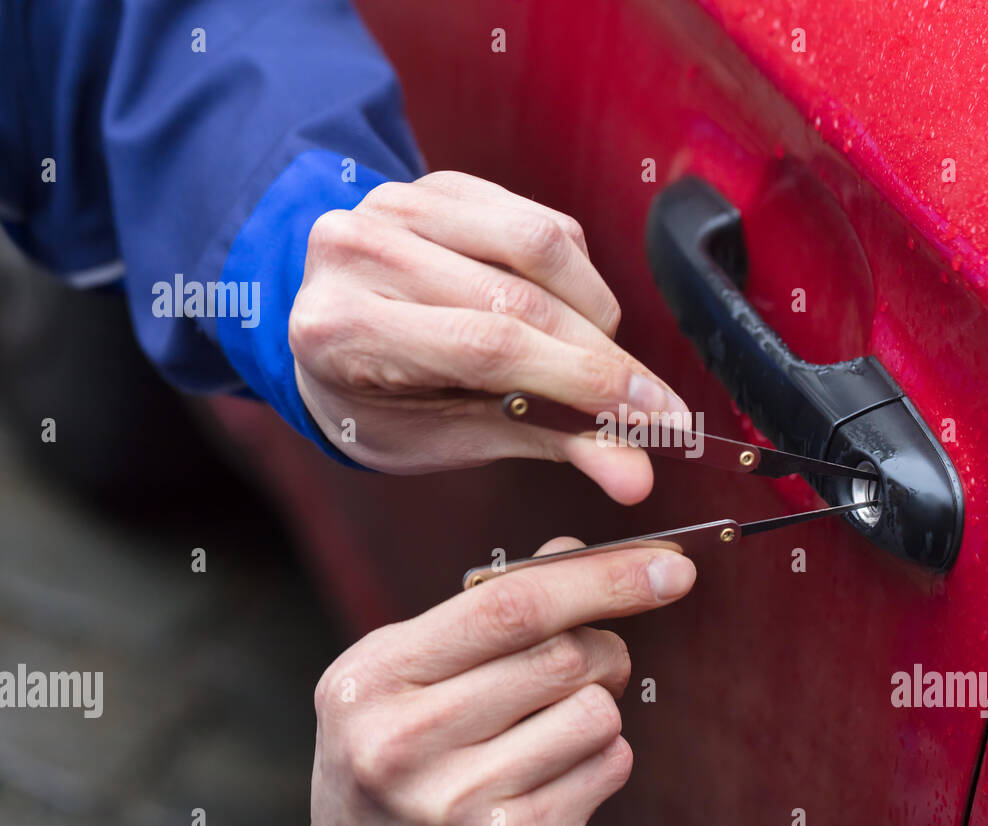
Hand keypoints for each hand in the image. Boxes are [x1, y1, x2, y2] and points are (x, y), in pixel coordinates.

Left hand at [289, 170, 688, 503]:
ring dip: (593, 308)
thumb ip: (546, 443)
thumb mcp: (449, 437)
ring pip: (539, 243)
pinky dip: (573, 271)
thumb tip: (634, 473)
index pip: (490, 348)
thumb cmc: (381, 399)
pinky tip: (560, 308)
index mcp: (343, 330)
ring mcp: (394, 205)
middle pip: (520, 299)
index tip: (654, 416)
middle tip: (650, 403)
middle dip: (603, 358)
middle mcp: (359, 253)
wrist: (325, 329)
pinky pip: (538, 219)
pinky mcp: (436, 183)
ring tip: (592, 353)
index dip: (585, 380)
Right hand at [303, 538, 696, 825]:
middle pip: (565, 656)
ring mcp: (459, 802)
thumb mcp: (405, 676)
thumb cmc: (392, 757)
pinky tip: (555, 771)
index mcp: (374, 678)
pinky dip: (602, 757)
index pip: (509, 606)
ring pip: (597, 712)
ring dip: (599, 708)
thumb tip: (573, 554)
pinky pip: (609, 767)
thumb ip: (483, 612)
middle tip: (596, 659)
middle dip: (605, 647)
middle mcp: (405, 741)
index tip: (665, 563)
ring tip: (556, 725)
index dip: (600, 577)